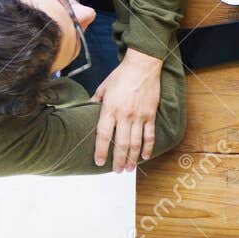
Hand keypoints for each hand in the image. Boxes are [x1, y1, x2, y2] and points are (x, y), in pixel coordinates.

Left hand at [91, 49, 163, 170]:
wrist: (142, 65)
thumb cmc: (121, 75)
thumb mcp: (103, 87)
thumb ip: (95, 101)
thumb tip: (87, 108)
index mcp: (110, 109)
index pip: (103, 135)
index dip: (101, 150)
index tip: (99, 162)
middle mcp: (124, 115)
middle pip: (121, 144)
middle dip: (118, 160)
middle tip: (117, 171)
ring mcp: (139, 116)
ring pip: (136, 143)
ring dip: (132, 158)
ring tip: (130, 169)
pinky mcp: (151, 114)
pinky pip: (150, 135)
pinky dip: (148, 147)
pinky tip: (145, 156)